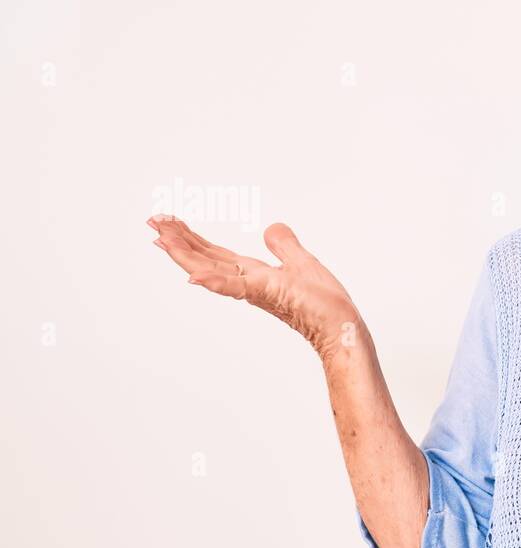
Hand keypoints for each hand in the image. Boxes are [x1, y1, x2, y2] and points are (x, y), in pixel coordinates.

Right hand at [147, 215, 362, 361]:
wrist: (342, 326)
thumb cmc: (325, 303)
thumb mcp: (302, 262)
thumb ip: (284, 246)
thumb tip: (271, 228)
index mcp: (253, 274)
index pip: (215, 253)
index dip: (191, 237)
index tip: (168, 220)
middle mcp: (248, 283)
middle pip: (205, 258)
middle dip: (178, 241)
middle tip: (151, 221)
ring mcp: (255, 290)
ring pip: (211, 270)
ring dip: (185, 255)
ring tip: (160, 238)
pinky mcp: (269, 294)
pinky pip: (237, 287)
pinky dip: (215, 282)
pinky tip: (193, 276)